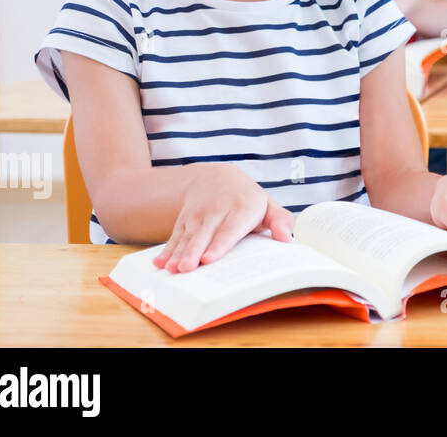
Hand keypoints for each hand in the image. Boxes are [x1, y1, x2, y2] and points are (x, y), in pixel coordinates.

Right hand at [153, 165, 293, 272]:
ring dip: (178, 253)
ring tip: (171, 269)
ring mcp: (198, 215)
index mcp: (242, 208)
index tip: (209, 259)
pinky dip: (166, 250)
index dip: (219, 244)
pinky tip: (159, 263)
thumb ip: (281, 220)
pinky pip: (174, 236)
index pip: (230, 228)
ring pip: (187, 236)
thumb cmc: (249, 200)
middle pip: (204, 234)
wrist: (217, 177)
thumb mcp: (268, 205)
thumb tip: (286, 238)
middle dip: (194, 251)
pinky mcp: (184, 220)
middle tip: (186, 269)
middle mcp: (217, 210)